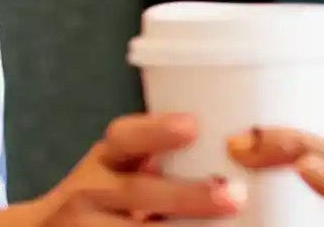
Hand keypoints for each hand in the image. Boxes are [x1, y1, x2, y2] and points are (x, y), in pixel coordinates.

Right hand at [34, 113, 242, 224]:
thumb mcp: (113, 168)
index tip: (192, 126)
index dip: (156, 130)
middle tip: (233, 194)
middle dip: (187, 195)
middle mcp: (90, 192)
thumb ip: (152, 158)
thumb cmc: (100, 197)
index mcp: (103, 161)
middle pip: (138, 192)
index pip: (123, 138)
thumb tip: (233, 146)